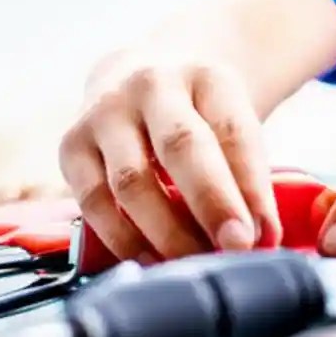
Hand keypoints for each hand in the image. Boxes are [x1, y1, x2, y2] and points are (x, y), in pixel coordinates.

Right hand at [58, 48, 280, 263]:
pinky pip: (93, 201)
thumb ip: (246, 173)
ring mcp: (105, 112)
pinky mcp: (71, 144)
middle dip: (211, 203)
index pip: (234, 131)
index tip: (264, 235)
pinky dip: (122, 238)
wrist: (141, 73)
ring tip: (195, 263)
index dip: (251, 188)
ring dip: (167, 233)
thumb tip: (259, 240)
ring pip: (132, 181)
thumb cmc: (198, 112)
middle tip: (235, 248)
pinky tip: (150, 259)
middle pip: (181, 146)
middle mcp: (150, 85)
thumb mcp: (231, 122)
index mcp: (206, 76)